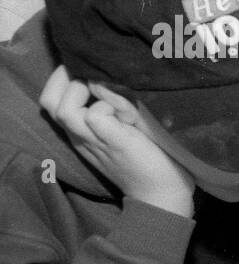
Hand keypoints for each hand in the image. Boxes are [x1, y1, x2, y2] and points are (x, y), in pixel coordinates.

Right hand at [39, 67, 194, 216]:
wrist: (162, 195)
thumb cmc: (149, 160)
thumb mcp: (124, 130)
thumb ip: (113, 111)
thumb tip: (109, 80)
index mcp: (82, 134)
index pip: (52, 102)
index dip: (61, 80)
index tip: (82, 68)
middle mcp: (82, 137)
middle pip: (49, 103)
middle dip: (63, 79)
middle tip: (88, 71)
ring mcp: (96, 141)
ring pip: (64, 110)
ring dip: (83, 91)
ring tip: (107, 91)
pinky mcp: (115, 142)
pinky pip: (95, 115)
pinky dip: (108, 105)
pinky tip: (127, 110)